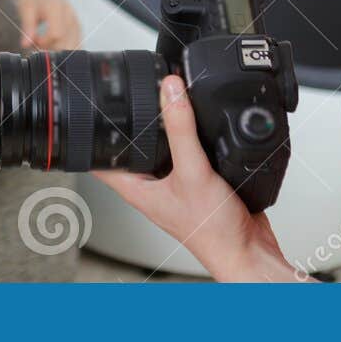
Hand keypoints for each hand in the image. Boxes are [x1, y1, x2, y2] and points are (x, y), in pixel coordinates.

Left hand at [11, 0, 80, 48]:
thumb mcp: (26, 10)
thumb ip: (28, 28)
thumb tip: (25, 45)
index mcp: (57, 8)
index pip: (57, 34)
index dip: (45, 42)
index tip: (34, 41)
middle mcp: (69, 14)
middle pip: (67, 42)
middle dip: (52, 49)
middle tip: (39, 43)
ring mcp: (75, 19)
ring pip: (74, 44)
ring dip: (60, 49)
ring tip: (46, 43)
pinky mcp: (77, 25)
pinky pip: (76, 41)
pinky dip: (66, 46)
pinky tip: (55, 45)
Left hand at [93, 75, 295, 281]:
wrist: (247, 250)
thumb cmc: (212, 232)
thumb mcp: (192, 172)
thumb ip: (181, 129)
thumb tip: (170, 91)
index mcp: (136, 188)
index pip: (99, 158)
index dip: (92, 132)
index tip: (93, 105)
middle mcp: (152, 185)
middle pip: (132, 145)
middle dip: (134, 120)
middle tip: (133, 90)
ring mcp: (174, 182)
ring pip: (162, 146)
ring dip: (166, 126)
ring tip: (166, 99)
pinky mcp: (197, 180)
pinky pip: (189, 150)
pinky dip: (192, 135)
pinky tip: (199, 121)